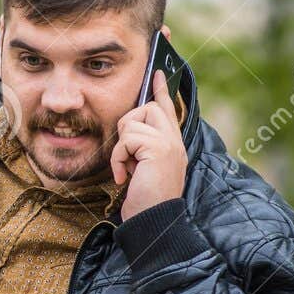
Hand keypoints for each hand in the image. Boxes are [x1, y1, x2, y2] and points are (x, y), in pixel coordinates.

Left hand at [110, 69, 186, 220]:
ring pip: (133, 122)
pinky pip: (127, 139)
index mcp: (173, 144)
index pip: (167, 110)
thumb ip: (142, 148)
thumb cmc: (145, 201)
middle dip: (129, 126)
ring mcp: (169, 143)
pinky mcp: (158, 148)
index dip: (161, 90)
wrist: (153, 221)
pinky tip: (124, 177)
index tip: (156, 72)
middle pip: (148, 108)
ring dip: (121, 148)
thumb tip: (128, 130)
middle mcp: (175, 141)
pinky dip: (118, 158)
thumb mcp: (143, 169)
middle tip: (128, 153)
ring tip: (126, 169)